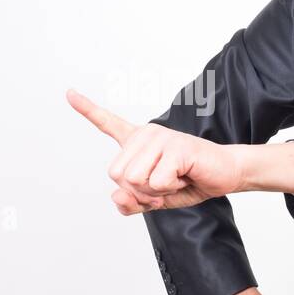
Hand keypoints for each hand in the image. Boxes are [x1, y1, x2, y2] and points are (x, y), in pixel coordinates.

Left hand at [67, 88, 242, 213]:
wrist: (225, 175)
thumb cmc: (189, 181)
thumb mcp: (155, 200)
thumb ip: (132, 202)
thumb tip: (115, 197)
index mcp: (138, 142)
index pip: (108, 123)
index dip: (87, 109)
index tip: (69, 92)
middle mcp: (146, 134)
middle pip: (117, 175)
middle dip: (139, 191)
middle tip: (164, 183)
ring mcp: (160, 138)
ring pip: (134, 180)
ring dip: (155, 191)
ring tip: (175, 177)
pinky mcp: (175, 147)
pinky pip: (156, 182)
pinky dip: (170, 189)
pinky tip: (184, 175)